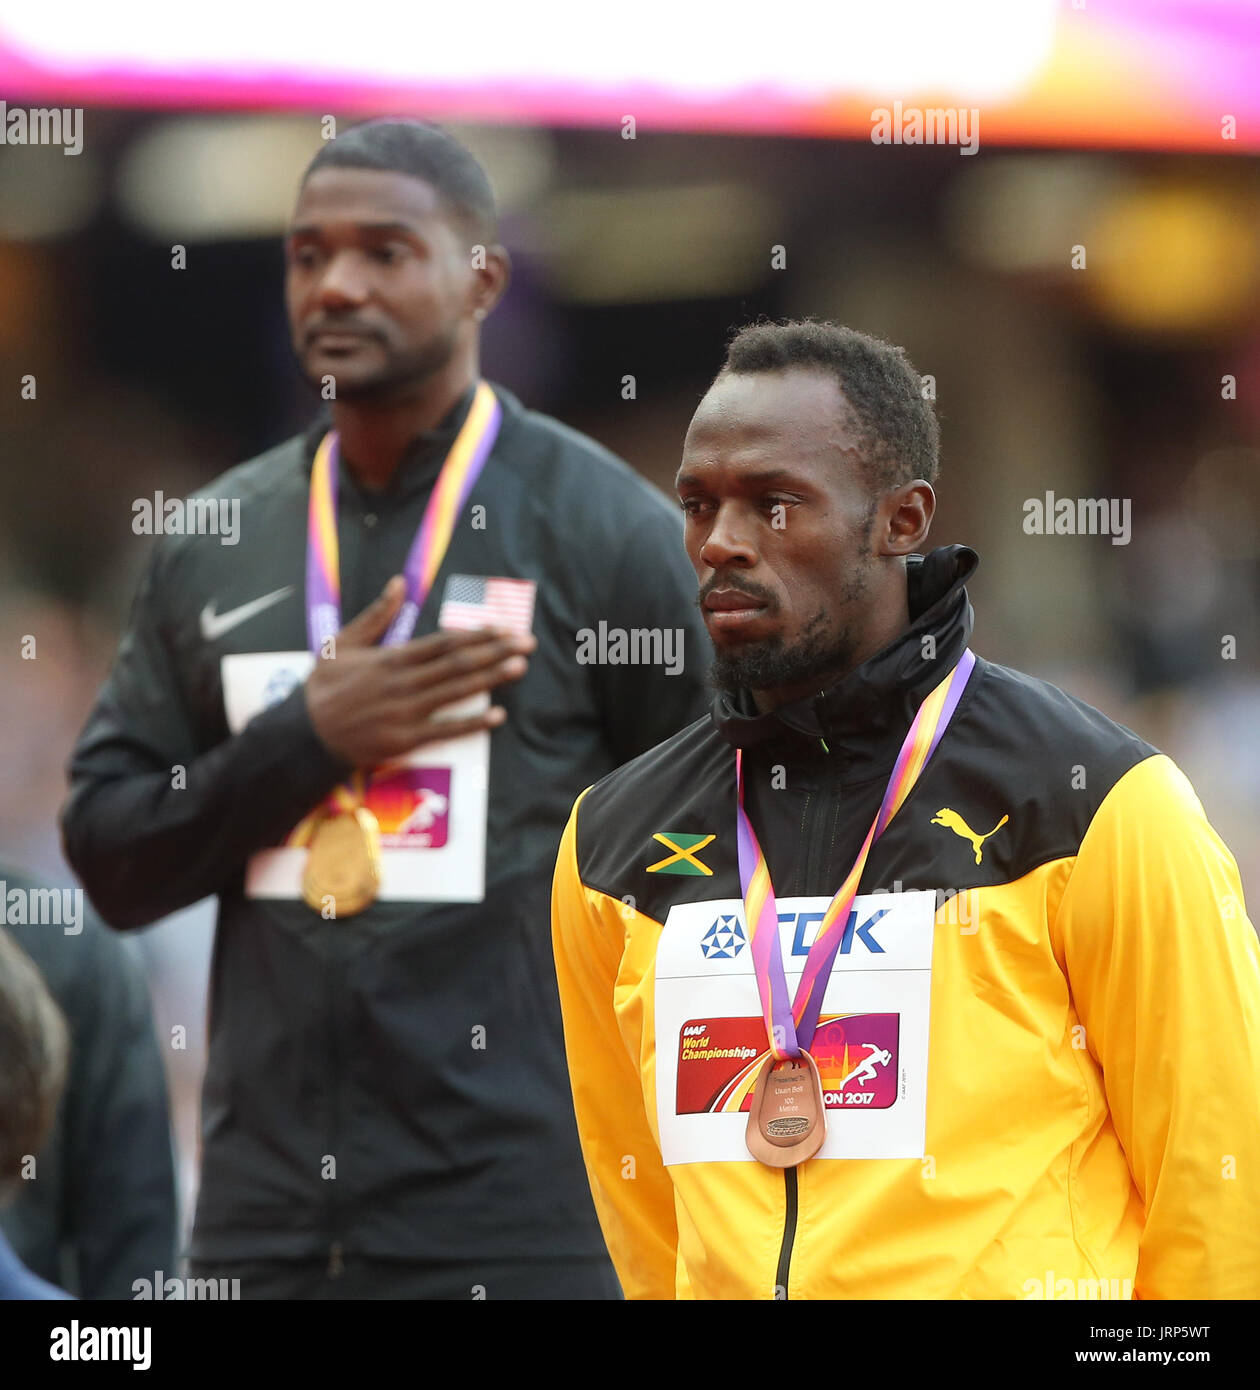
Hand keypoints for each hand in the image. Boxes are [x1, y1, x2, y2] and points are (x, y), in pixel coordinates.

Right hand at [304, 575, 535, 766]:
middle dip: (496, 652)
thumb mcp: (342, 643)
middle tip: (527, 643)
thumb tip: (398, 583)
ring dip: (491, 679)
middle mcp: (405, 683)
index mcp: (392, 658)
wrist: (305, 733)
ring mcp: (408, 712)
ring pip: (457, 692)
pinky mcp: (407, 739)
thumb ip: (375, 615)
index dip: (477, 634)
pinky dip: (473, 723)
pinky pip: (446, 730)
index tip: (503, 628)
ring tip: (520, 667)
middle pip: (459, 664)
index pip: (444, 642)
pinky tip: (498, 716)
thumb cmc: (324, 687)